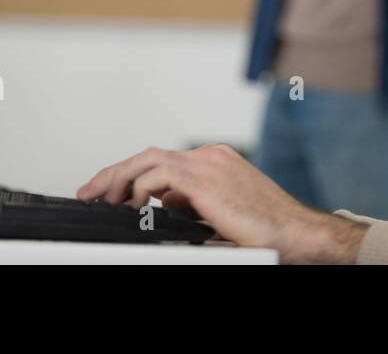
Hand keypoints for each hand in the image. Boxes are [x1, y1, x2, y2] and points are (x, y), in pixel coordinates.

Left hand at [76, 143, 368, 263]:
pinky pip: (159, 175)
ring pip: (148, 159)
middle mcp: (210, 156)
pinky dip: (140, 189)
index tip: (110, 192)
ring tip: (101, 199)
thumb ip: (193, 203)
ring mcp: (208, 164)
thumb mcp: (221, 213)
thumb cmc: (268, 229)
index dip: (131, 175)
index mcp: (215, 161)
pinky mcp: (206, 179)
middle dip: (114, 173)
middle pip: (149, 154)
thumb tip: (164, 206)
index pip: (162, 161)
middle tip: (90, 192)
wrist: (296, 233)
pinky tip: (132, 206)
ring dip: (119, 179)